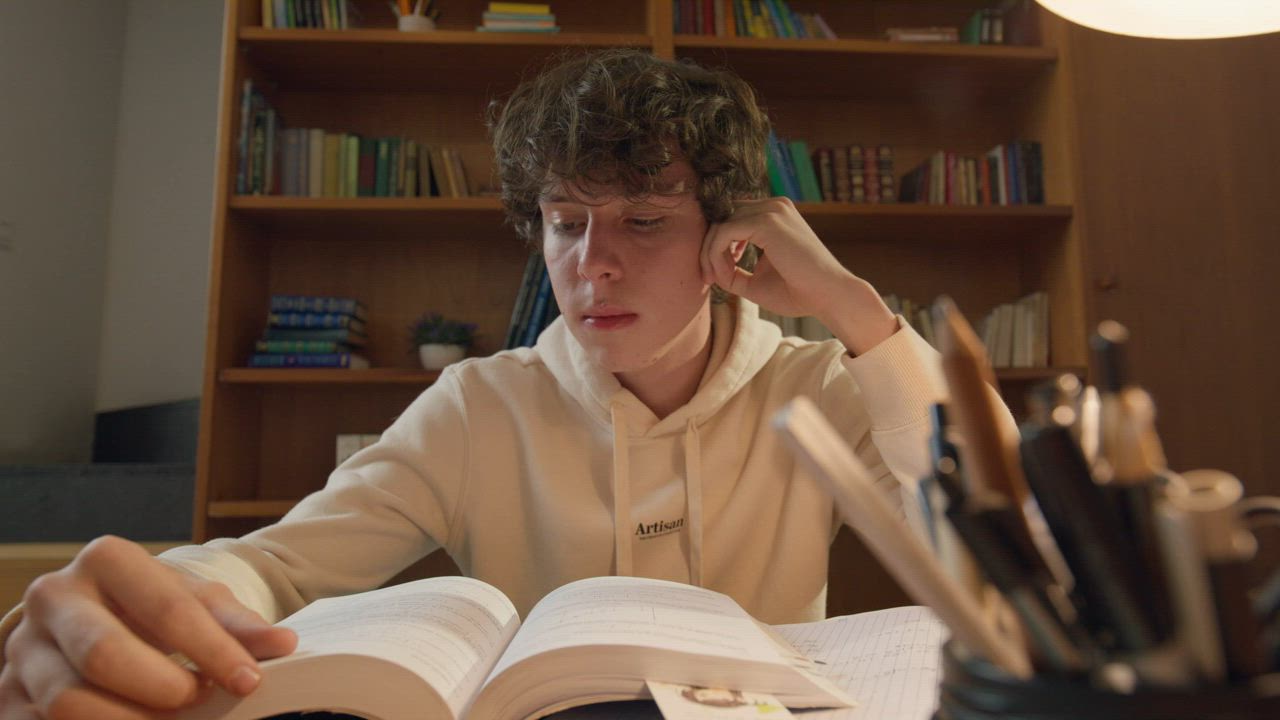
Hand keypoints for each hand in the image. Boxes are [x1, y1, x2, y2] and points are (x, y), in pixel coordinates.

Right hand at [0, 536, 295, 718]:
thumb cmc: (150, 609)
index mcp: (105, 561)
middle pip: (103, 655)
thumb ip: (236, 625)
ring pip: (67, 702)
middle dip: (161, 688)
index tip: (248, 682)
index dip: (212, 649)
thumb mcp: (194, 602)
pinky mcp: (5, 697)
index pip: (165, 608)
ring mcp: (22, 649)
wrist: (85, 619)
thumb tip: (282, 646)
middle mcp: (54, 598)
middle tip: (196, 702)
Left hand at [699, 197, 896, 354]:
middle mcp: (774, 206)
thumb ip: (733, 271)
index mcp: (775, 215)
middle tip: (708, 279)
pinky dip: (716, 255)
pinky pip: (724, 232)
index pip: (731, 220)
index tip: (714, 276)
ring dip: (711, 255)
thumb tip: (710, 268)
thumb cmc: (799, 293)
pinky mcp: (767, 221)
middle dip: (708, 250)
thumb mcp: (757, 281)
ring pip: (720, 224)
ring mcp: (772, 210)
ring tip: (718, 281)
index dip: (716, 247)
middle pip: (722, 219)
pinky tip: (725, 276)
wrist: (829, 297)